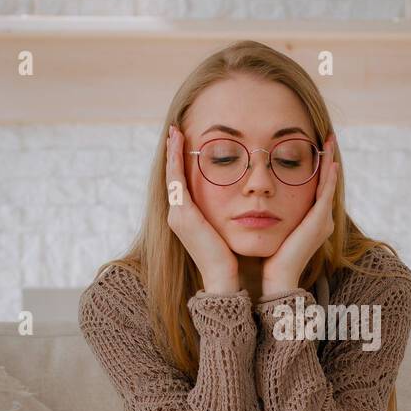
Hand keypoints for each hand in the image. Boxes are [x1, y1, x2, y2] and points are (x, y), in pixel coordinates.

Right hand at [166, 124, 239, 292]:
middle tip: (175, 131)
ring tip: (176, 133)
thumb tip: (238, 201)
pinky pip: (177, 181)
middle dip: (173, 153)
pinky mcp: (183, 215)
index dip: (179, 163)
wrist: (223, 279)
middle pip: (173, 177)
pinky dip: (177, 162)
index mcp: (186, 218)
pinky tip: (181, 145)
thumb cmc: (229, 259)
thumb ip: (223, 215)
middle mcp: (177, 215)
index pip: (181, 184)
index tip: (182, 143)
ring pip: (172, 176)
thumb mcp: (224, 230)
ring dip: (173, 153)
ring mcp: (177, 215)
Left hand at [262, 134, 338, 296]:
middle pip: (326, 183)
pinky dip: (329, 177)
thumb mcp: (272, 230)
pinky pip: (326, 193)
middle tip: (326, 139)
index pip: (316, 190)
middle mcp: (321, 221)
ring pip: (328, 184)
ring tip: (329, 142)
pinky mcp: (320, 221)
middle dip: (326, 161)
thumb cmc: (269, 259)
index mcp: (311, 223)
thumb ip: (270, 215)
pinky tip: (329, 161)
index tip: (312, 150)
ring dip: (329, 162)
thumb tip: (255, 201)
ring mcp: (323, 221)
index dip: (317, 170)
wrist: (277, 278)